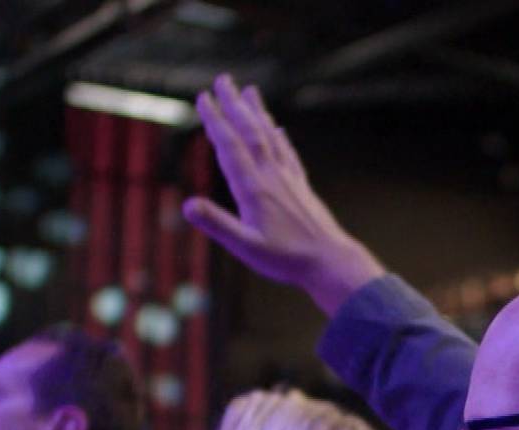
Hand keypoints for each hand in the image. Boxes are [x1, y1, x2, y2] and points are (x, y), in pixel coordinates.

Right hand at [183, 74, 385, 314]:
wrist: (330, 262)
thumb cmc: (287, 259)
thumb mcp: (246, 247)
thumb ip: (217, 224)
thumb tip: (188, 206)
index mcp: (253, 189)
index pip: (230, 147)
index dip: (215, 121)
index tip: (204, 98)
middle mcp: (271, 177)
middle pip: (250, 132)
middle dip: (234, 104)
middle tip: (223, 79)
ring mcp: (288, 179)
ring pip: (270, 137)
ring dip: (257, 112)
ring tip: (250, 90)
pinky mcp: (301, 187)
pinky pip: (288, 154)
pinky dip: (279, 137)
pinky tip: (278, 128)